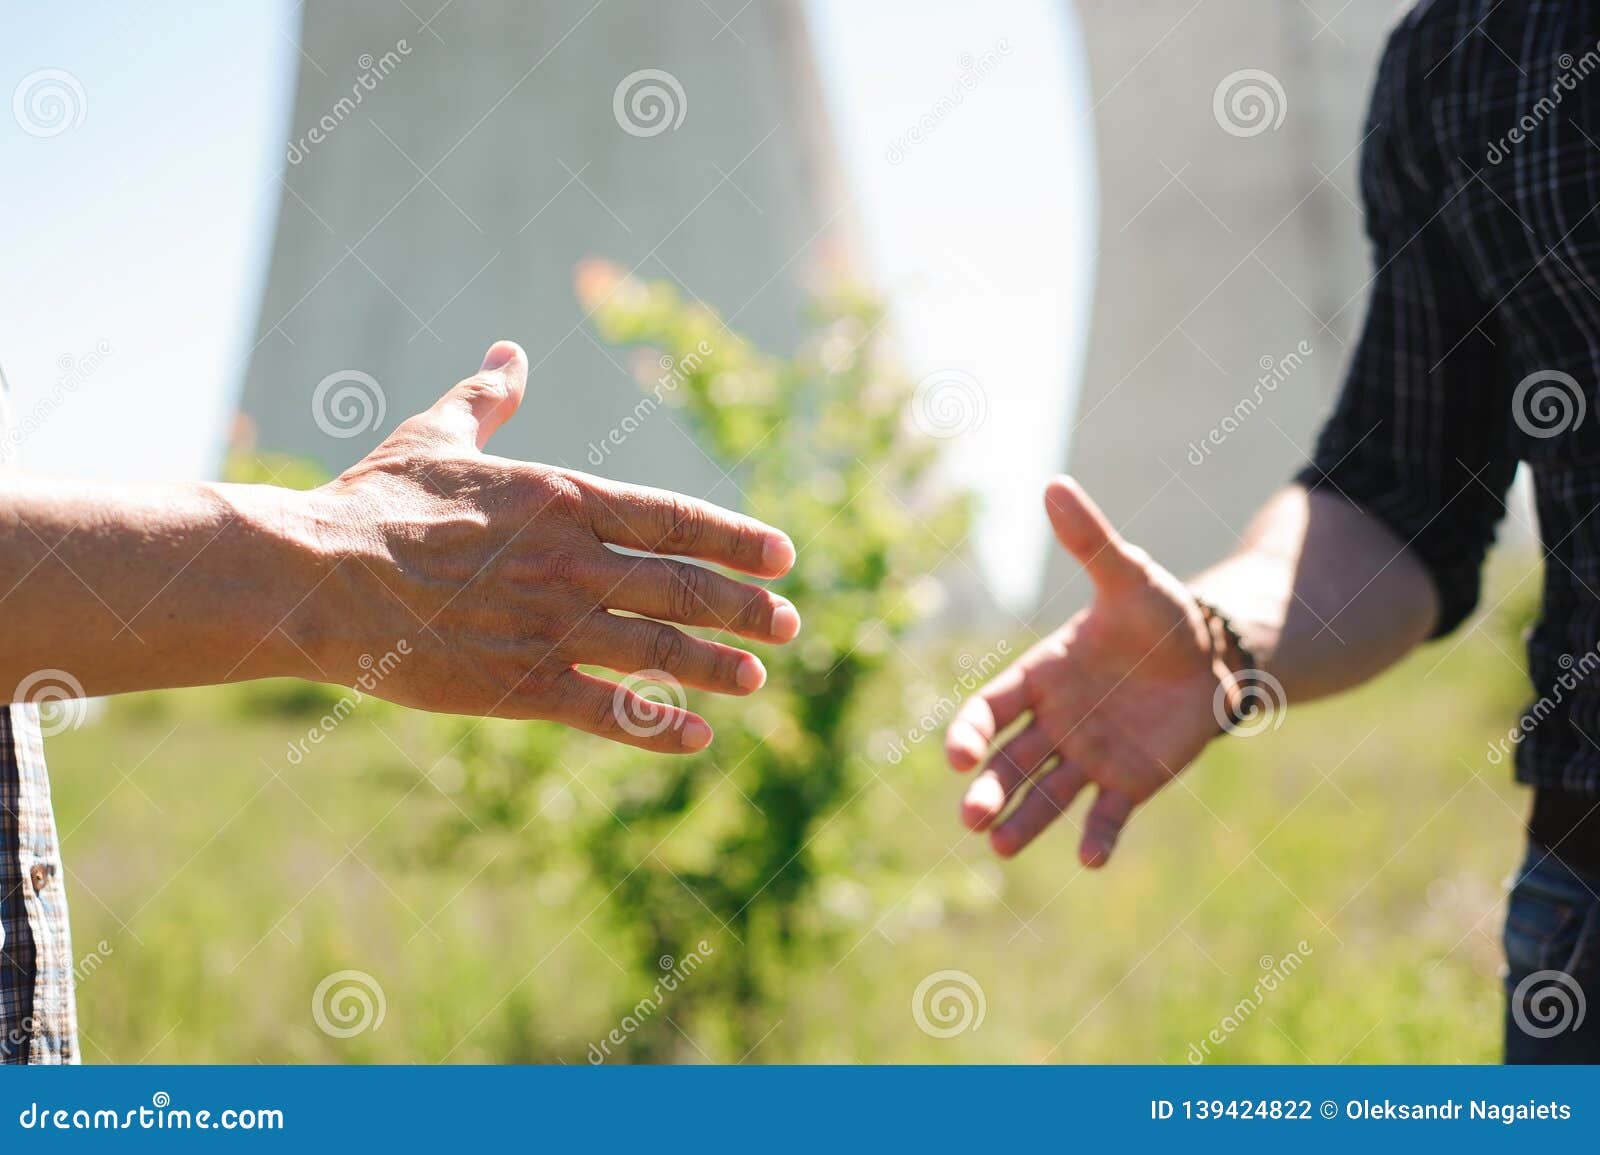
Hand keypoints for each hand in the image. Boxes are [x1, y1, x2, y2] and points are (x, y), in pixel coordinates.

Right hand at [303, 341, 800, 751]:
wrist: (316, 576)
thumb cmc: (375, 502)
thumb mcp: (438, 436)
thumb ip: (488, 398)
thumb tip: (511, 352)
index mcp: (564, 500)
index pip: (675, 517)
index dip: (737, 539)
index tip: (783, 555)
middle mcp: (573, 564)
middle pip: (684, 588)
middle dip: (745, 608)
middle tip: (790, 623)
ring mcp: (552, 627)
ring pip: (659, 651)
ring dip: (715, 665)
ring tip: (755, 676)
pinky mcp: (521, 685)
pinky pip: (607, 711)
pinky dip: (656, 726)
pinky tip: (695, 737)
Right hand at [945, 477, 1235, 864]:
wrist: (1213, 653)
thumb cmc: (1160, 611)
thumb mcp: (1129, 575)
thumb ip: (1091, 542)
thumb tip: (1055, 485)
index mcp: (1040, 674)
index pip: (991, 708)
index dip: (970, 732)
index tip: (958, 755)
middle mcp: (1054, 721)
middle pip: (1009, 761)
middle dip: (987, 789)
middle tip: (971, 817)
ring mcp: (1088, 755)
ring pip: (1045, 794)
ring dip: (1023, 821)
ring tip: (1000, 848)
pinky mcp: (1128, 782)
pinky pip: (1107, 814)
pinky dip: (1097, 838)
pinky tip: (1089, 859)